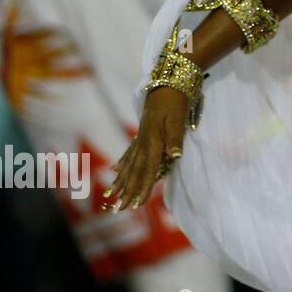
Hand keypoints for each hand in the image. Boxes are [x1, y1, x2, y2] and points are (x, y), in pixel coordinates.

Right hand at [105, 86, 190, 211]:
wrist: (169, 83)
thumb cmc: (177, 102)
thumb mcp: (179, 120)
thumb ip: (176, 139)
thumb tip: (175, 156)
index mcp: (154, 142)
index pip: (149, 170)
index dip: (143, 187)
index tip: (136, 204)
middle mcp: (144, 143)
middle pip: (135, 172)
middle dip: (128, 191)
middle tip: (118, 208)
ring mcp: (141, 138)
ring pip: (129, 164)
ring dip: (122, 180)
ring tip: (112, 195)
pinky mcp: (142, 133)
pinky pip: (129, 153)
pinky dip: (122, 163)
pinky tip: (114, 170)